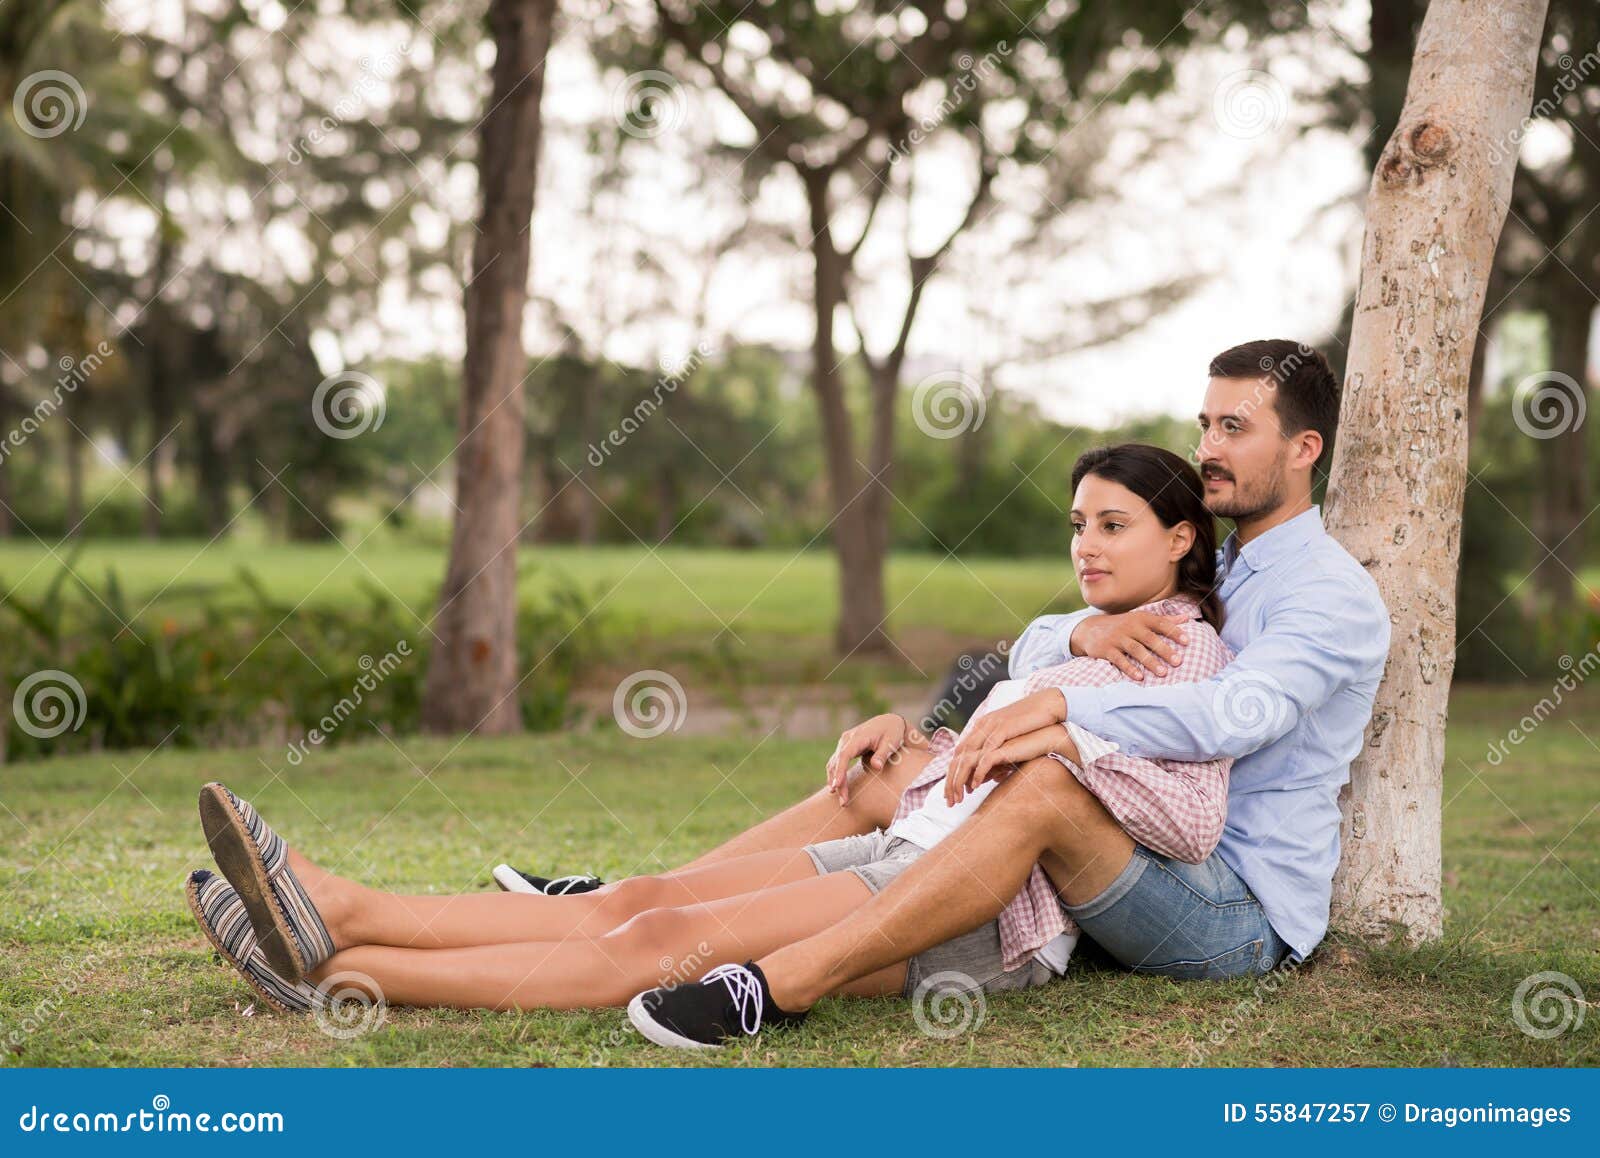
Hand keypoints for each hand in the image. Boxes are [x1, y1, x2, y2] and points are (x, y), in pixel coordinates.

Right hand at [826, 714, 907, 804]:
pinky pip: (837, 763)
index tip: (837, 786)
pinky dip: (836, 775)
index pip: (844, 755)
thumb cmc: (892, 732)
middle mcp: (847, 739)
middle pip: (837, 762)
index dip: (839, 771)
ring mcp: (844, 743)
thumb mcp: (891, 742)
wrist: (889, 722)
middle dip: (838, 782)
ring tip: (842, 800)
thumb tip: (876, 767)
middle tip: (843, 802)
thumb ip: (882, 754)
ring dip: (835, 781)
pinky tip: (838, 788)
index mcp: (858, 737)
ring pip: (834, 764)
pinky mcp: (845, 748)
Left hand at [943, 723, 1078, 804]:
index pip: (958, 755)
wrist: (1049, 720)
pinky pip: (985, 756)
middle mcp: (981, 728)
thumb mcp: (1008, 749)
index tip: (952, 794)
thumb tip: (987, 778)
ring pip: (966, 759)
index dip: (952, 776)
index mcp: (980, 728)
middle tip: (950, 802)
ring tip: (959, 799)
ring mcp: (990, 729)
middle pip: (957, 759)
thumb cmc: (1032, 734)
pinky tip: (976, 786)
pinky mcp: (1002, 732)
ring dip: (959, 781)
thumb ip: (995, 761)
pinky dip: (978, 772)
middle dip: (951, 782)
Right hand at [1070, 610, 1188, 680]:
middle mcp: (1129, 627)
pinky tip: (1140, 677)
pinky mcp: (1106, 650)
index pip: (1160, 623)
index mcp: (1140, 618)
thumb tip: (1187, 618)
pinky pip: (1119, 660)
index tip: (1187, 641)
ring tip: (1163, 673)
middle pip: (1149, 638)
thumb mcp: (1140, 619)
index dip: (1173, 631)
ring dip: (1150, 661)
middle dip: (1164, 650)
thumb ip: (1163, 620)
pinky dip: (1129, 668)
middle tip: (1178, 662)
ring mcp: (1117, 638)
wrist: (1089, 629)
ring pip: (1136, 650)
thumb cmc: (1122, 625)